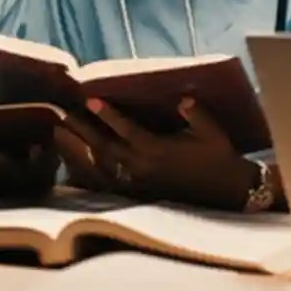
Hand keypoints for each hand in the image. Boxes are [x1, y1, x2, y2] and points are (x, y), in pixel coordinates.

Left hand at [66, 97, 272, 209]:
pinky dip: (89, 170)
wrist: (227, 191)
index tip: (89, 100)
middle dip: (83, 130)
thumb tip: (181, 99)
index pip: (126, 130)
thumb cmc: (220, 156)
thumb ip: (195, 114)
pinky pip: (107, 180)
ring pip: (102, 165)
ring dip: (80, 149)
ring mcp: (138, 182)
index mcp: (158, 150)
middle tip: (63, 115)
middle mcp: (143, 167)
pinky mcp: (138, 191)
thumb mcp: (212, 131)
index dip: (107, 115)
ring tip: (62, 134)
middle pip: (105, 147)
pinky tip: (76, 160)